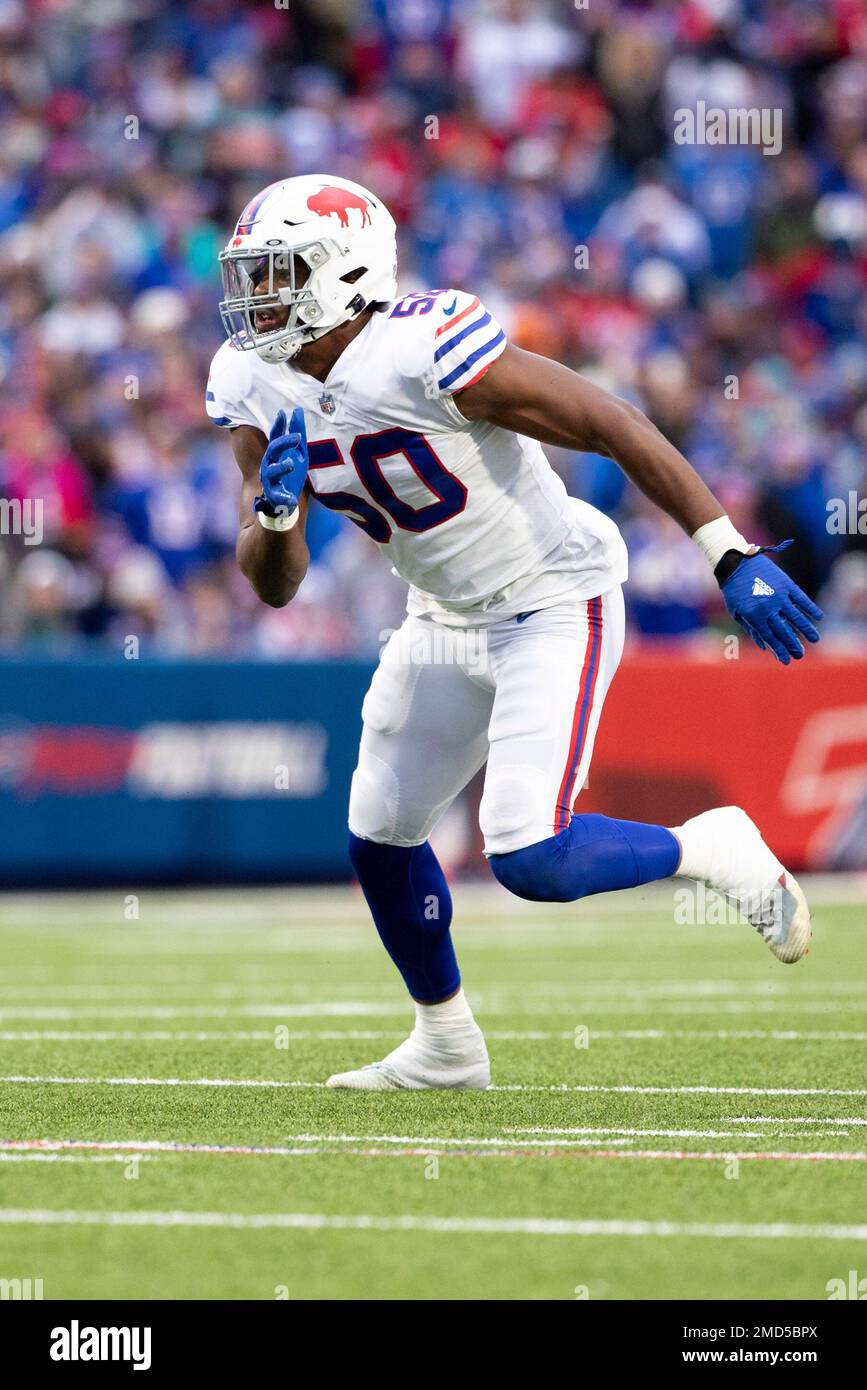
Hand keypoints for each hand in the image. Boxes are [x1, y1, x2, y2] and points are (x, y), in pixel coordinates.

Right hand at [254, 407, 307, 518]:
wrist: (285, 503)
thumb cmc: (290, 474)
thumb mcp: (299, 454)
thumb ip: (298, 434)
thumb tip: (297, 410)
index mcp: (276, 454)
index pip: (276, 436)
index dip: (278, 425)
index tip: (283, 413)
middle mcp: (269, 464)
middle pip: (273, 449)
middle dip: (284, 442)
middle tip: (298, 437)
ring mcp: (270, 480)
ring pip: (272, 471)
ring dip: (281, 467)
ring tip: (291, 464)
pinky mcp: (274, 496)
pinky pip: (278, 496)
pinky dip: (285, 497)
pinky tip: (292, 498)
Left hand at [719, 543, 822, 664]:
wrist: (737, 562)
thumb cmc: (734, 589)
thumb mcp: (736, 611)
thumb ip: (750, 628)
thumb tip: (763, 646)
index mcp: (754, 616)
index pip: (770, 637)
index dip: (779, 650)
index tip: (787, 660)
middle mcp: (768, 607)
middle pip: (784, 630)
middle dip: (793, 645)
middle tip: (801, 655)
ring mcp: (779, 595)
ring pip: (797, 616)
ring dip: (807, 629)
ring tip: (815, 640)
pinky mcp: (786, 584)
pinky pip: (801, 598)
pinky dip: (810, 607)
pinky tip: (819, 616)